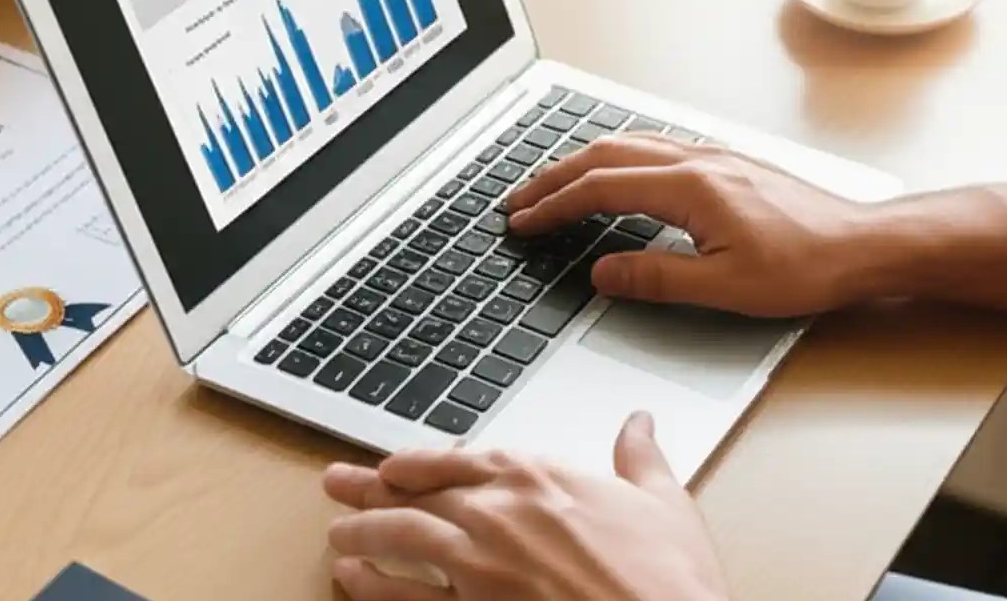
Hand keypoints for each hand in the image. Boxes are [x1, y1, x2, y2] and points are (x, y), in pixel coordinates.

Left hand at [323, 412, 729, 600]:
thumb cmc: (669, 580)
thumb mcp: (664, 503)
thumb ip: (640, 458)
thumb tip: (639, 422)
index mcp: (540, 477)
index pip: (461, 457)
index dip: (421, 460)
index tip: (396, 463)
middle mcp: (498, 512)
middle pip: (417, 492)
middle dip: (371, 487)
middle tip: (337, 481)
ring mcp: (478, 564)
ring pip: (400, 537)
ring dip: (362, 530)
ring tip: (337, 529)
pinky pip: (405, 597)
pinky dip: (371, 585)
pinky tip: (350, 577)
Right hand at [506, 134, 869, 316]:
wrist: (861, 244)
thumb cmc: (804, 266)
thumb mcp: (725, 288)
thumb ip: (656, 278)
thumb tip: (603, 273)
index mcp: (690, 188)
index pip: (599, 190)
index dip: (554, 207)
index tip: (523, 222)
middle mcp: (696, 161)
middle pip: (603, 157)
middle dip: (552, 178)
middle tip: (518, 200)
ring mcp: (711, 156)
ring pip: (627, 145)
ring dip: (581, 162)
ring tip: (551, 183)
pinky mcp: (724, 162)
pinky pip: (653, 146)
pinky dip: (615, 156)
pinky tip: (613, 169)